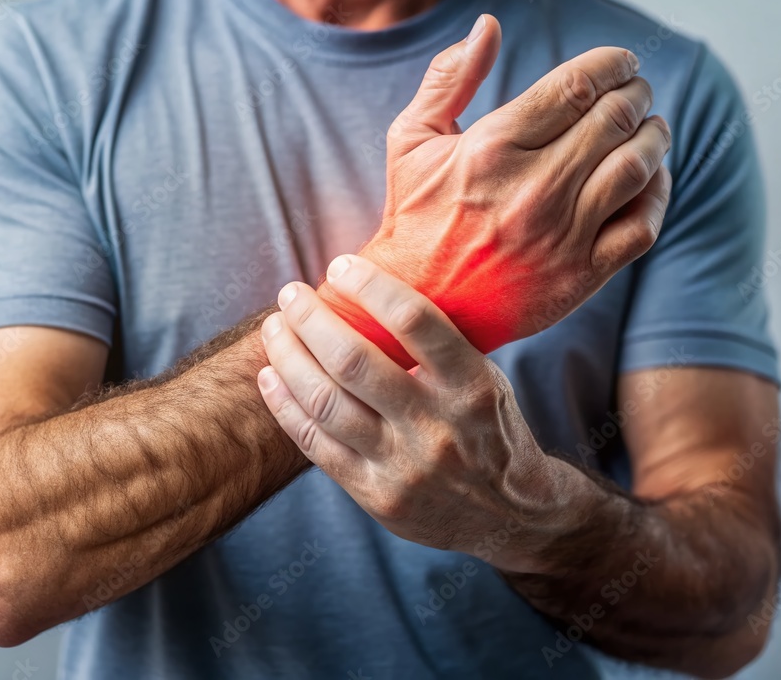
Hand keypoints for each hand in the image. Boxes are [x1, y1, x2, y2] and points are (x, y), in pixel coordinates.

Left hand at [260, 255, 558, 572]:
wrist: (510, 515)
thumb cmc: (490, 429)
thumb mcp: (485, 379)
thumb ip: (438, 346)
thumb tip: (372, 289)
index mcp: (470, 386)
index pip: (415, 321)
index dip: (369, 286)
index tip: (340, 266)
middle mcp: (436, 426)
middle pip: (353, 361)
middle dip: (311, 319)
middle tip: (291, 293)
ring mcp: (403, 466)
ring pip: (325, 402)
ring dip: (289, 357)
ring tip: (275, 329)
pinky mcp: (376, 496)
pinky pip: (315, 444)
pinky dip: (285, 406)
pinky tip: (271, 377)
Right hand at [318, 14, 671, 365]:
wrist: (418, 302)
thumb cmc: (415, 216)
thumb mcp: (411, 140)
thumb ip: (448, 78)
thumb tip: (488, 26)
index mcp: (491, 148)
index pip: (576, 86)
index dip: (611, 64)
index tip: (621, 62)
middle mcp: (531, 190)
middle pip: (614, 119)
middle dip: (636, 93)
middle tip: (637, 91)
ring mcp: (559, 235)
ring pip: (636, 166)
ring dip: (654, 136)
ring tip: (649, 127)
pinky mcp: (579, 275)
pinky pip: (642, 225)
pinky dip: (657, 193)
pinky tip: (649, 178)